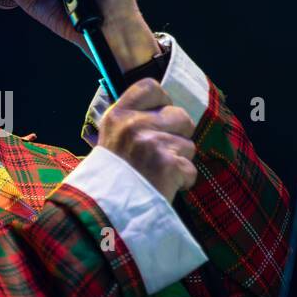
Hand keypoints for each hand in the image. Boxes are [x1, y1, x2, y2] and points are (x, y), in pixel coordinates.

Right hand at [97, 78, 196, 202]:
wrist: (106, 210)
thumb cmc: (111, 175)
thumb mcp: (110, 139)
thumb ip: (131, 121)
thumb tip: (162, 109)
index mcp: (118, 115)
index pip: (150, 87)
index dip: (163, 100)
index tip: (161, 115)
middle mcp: (134, 125)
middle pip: (180, 116)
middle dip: (177, 135)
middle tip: (161, 152)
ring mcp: (152, 144)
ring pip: (189, 144)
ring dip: (179, 160)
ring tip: (159, 172)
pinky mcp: (169, 165)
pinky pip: (190, 169)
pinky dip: (182, 180)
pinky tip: (165, 185)